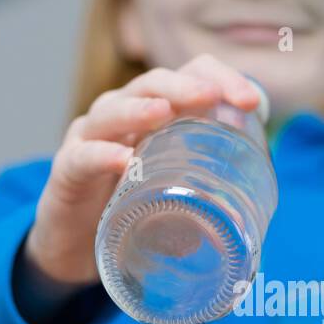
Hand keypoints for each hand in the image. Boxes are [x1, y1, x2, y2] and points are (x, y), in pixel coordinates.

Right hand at [24, 54, 261, 284]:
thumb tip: (256, 204)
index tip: (251, 102)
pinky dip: (100, 155)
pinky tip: (121, 161)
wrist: (77, 247)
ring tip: (162, 112)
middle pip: (152, 83)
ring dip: (138, 108)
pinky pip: (82, 157)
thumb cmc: (133, 209)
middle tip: (209, 96)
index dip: (221, 78)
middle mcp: (123, 116)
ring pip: (111, 111)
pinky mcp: (67, 173)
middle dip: (184, 86)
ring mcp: (90, 140)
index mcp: (157, 114)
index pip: (190, 76)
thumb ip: (210, 189)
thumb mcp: (178, 194)